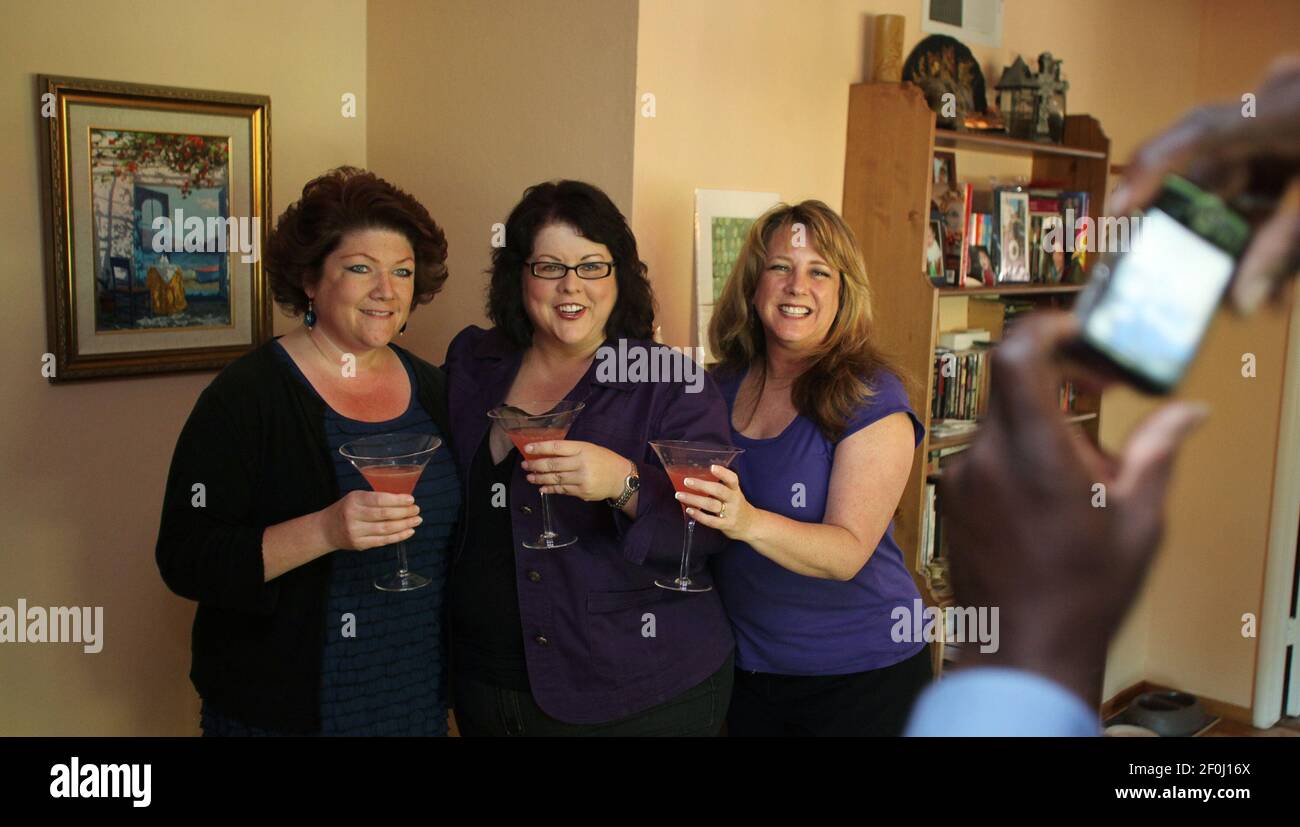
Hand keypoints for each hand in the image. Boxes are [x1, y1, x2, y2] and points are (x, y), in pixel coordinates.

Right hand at [320, 490, 420, 550]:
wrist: (326, 529)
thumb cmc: (347, 509)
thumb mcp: (357, 497)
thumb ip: (376, 498)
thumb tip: (404, 500)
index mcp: (354, 500)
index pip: (379, 500)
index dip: (397, 500)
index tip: (411, 500)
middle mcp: (353, 516)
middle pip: (384, 515)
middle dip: (404, 513)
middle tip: (416, 510)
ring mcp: (356, 532)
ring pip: (385, 529)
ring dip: (404, 525)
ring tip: (416, 520)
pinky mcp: (359, 544)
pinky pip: (383, 541)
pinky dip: (398, 536)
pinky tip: (408, 531)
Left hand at [521, 440, 631, 501]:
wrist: (620, 477)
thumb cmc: (603, 460)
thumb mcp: (589, 448)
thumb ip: (570, 450)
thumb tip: (547, 453)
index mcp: (582, 448)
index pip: (557, 447)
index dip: (540, 447)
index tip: (527, 448)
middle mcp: (581, 463)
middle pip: (553, 464)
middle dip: (536, 465)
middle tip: (525, 465)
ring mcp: (581, 479)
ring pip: (555, 479)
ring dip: (540, 478)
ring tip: (530, 477)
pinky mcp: (582, 492)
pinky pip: (562, 490)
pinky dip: (550, 489)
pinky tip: (542, 488)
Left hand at [675, 464, 754, 540]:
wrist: (750, 525)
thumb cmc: (736, 506)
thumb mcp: (733, 493)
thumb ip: (719, 486)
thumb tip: (695, 477)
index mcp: (735, 489)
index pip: (732, 479)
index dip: (723, 473)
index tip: (712, 467)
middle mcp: (734, 500)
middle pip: (719, 491)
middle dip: (701, 485)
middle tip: (686, 481)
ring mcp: (731, 513)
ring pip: (711, 505)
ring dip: (694, 499)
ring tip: (680, 495)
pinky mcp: (726, 525)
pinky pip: (711, 520)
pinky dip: (699, 515)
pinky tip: (689, 510)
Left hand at [942, 312, 1206, 705]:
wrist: (1022, 650)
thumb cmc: (1082, 593)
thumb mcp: (1139, 520)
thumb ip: (1159, 451)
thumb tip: (1186, 411)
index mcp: (1033, 453)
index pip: (1018, 354)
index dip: (1047, 328)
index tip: (1079, 333)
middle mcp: (985, 456)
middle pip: (1013, 382)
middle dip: (1059, 378)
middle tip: (1098, 391)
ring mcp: (960, 476)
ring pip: (1002, 420)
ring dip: (1041, 425)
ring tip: (1077, 474)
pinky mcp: (950, 495)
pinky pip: (985, 452)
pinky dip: (1017, 454)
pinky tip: (1045, 495)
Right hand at [1111, 55, 1299, 311]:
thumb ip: (1291, 253)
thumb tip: (1240, 306)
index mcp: (1290, 109)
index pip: (1202, 131)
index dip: (1153, 171)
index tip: (1120, 212)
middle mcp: (1281, 102)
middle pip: (1216, 163)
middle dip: (1200, 227)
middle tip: (1169, 273)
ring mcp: (1291, 113)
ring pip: (1242, 177)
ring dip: (1239, 235)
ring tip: (1245, 293)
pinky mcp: (1299, 133)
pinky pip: (1269, 177)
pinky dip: (1268, 221)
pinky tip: (1273, 271)